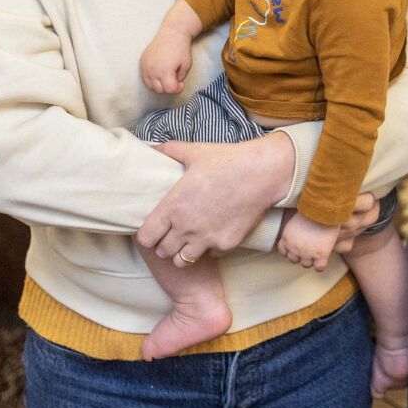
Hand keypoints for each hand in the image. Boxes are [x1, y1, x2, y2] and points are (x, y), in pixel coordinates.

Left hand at [137, 134, 293, 260]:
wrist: (261, 173)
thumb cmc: (226, 160)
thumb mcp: (193, 151)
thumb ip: (168, 151)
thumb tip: (151, 146)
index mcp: (173, 207)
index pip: (145, 238)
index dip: (147, 235)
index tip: (154, 229)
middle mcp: (186, 227)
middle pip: (162, 252)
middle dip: (164, 244)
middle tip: (172, 234)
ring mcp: (206, 239)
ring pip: (183, 261)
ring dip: (183, 252)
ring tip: (189, 240)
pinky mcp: (226, 245)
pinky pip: (210, 255)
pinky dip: (209, 249)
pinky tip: (213, 234)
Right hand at [140, 30, 191, 93]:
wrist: (172, 33)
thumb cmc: (181, 48)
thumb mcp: (186, 65)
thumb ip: (180, 79)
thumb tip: (174, 85)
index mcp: (165, 71)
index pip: (170, 90)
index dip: (178, 88)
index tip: (181, 83)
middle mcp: (153, 70)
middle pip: (159, 90)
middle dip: (169, 87)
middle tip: (175, 79)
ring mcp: (146, 66)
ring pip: (150, 86)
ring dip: (159, 86)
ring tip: (167, 77)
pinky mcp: (142, 62)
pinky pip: (145, 78)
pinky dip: (152, 80)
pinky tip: (159, 74)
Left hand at [278, 213, 341, 269]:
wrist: (324, 209)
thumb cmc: (310, 209)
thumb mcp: (295, 218)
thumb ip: (293, 229)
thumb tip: (298, 231)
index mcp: (286, 238)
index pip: (284, 252)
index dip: (291, 250)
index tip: (297, 245)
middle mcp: (294, 248)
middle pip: (294, 260)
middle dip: (300, 255)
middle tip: (308, 247)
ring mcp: (307, 253)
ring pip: (306, 265)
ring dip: (311, 260)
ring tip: (316, 251)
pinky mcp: (321, 255)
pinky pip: (319, 268)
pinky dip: (321, 264)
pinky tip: (324, 257)